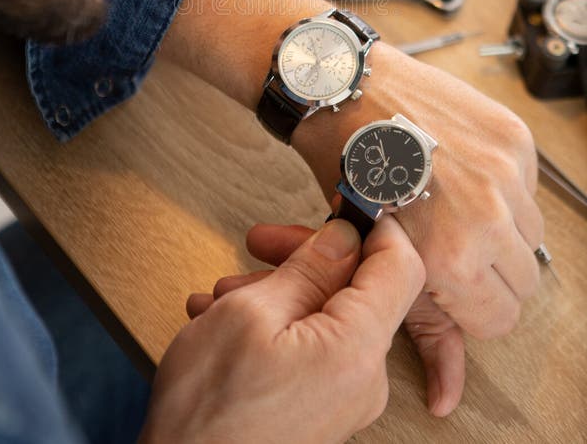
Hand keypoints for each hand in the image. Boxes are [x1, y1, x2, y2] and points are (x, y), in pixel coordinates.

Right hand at [189, 223, 465, 418]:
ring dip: (280, 291)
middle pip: (359, 289)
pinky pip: (314, 345)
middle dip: (307, 259)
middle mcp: (364, 378)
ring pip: (328, 314)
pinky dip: (277, 323)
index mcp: (357, 350)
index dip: (376, 225)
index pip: (402, 266)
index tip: (345, 202)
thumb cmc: (207, 407)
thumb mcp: (250, 313)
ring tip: (221, 296)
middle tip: (256, 244)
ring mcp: (344, 397)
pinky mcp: (323, 406)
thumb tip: (346, 234)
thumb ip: (310, 268)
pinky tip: (225, 320)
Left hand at [292, 42, 543, 340]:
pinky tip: (459, 170)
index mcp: (453, 260)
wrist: (348, 96)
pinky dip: (503, 185)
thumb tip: (446, 399)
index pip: (500, 320)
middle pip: (523, 281)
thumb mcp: (378, 263)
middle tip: (450, 245)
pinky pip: (528, 185)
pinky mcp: (512, 138)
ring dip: (500, 228)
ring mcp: (505, 173)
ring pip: (531, 234)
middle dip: (488, 271)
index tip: (448, 284)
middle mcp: (490, 218)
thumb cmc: (350, 175)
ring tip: (453, 205)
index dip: (469, 306)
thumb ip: (423, 330)